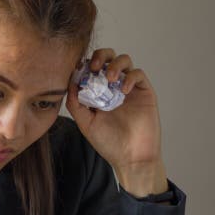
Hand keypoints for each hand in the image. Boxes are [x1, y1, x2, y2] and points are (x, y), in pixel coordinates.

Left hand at [65, 49, 168, 195]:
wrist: (131, 158)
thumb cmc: (108, 143)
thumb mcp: (85, 123)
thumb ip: (76, 104)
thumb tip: (70, 82)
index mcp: (97, 92)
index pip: (91, 69)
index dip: (84, 65)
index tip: (77, 69)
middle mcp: (113, 87)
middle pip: (108, 58)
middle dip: (100, 56)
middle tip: (94, 67)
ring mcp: (129, 88)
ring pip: (124, 60)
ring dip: (114, 64)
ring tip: (109, 78)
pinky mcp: (144, 92)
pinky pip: (138, 74)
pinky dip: (130, 77)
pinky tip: (123, 90)